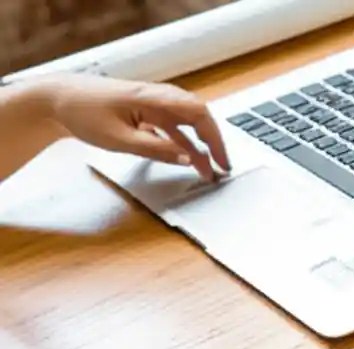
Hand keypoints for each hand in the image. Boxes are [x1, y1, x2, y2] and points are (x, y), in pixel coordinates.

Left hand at [32, 75, 229, 180]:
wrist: (56, 100)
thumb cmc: (82, 112)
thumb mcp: (119, 139)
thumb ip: (155, 150)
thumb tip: (186, 158)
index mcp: (154, 100)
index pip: (199, 115)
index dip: (215, 139)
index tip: (222, 161)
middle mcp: (157, 99)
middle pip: (198, 118)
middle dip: (213, 144)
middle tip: (221, 167)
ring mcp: (151, 105)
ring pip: (185, 125)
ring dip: (197, 146)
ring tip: (205, 169)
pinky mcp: (143, 112)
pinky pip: (170, 127)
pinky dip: (181, 143)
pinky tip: (183, 157)